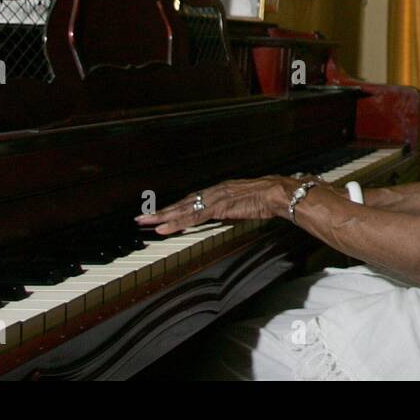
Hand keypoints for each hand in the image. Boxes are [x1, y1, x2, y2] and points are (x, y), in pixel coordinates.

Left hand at [135, 176, 292, 234]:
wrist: (277, 193)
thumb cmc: (267, 200)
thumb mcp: (245, 205)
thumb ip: (233, 210)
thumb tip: (228, 216)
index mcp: (220, 191)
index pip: (192, 200)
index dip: (176, 207)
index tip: (162, 213)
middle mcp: (214, 191)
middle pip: (182, 202)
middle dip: (162, 211)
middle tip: (142, 217)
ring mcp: (214, 198)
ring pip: (183, 208)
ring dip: (163, 216)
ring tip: (146, 222)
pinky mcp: (218, 206)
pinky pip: (192, 216)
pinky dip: (176, 222)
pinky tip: (164, 228)